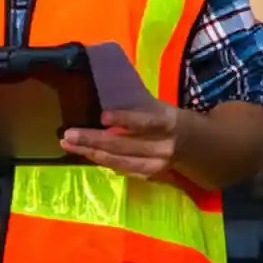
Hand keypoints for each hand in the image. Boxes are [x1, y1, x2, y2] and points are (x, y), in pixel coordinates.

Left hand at [59, 104, 186, 180]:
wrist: (195, 145)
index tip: (103, 116)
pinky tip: (84, 153)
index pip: (145, 122)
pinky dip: (102, 161)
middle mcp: (162, 145)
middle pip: (124, 144)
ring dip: (91, 152)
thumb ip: (135, 105)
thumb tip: (101, 89)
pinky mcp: (150, 174)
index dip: (124, 120)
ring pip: (120, 160)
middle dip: (93, 140)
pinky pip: (122, 169)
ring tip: (68, 144)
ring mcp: (157, 164)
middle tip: (68, 134)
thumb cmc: (167, 118)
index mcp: (166, 122)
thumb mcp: (157, 107)